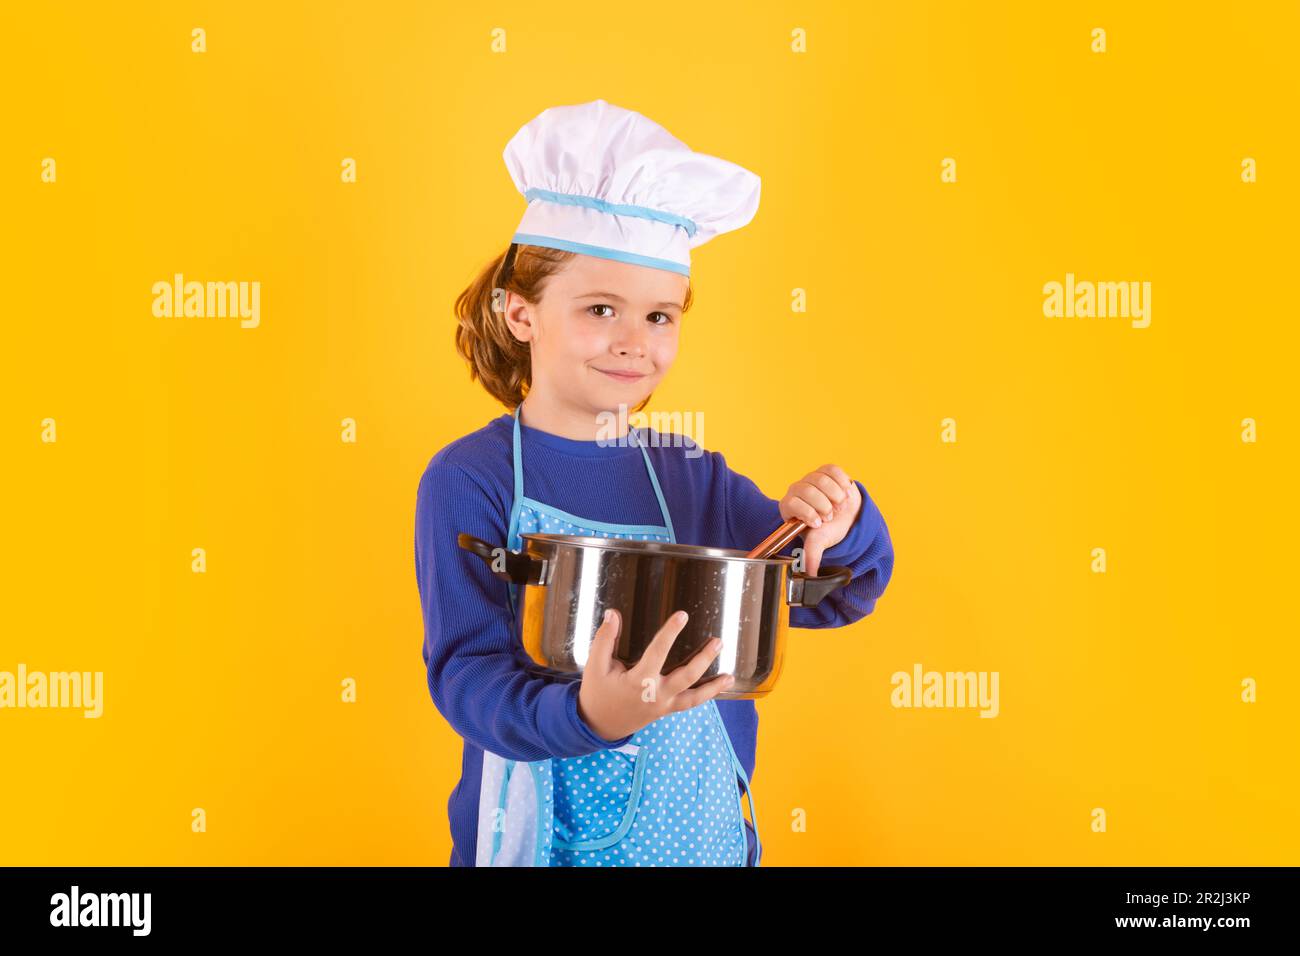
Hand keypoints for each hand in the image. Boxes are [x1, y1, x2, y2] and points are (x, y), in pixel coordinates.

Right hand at [577, 608, 732, 741]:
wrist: (598, 725)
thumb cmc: (597, 692)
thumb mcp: (595, 666)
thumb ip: (604, 639)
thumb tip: (613, 614)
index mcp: (638, 681)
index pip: (657, 652)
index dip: (670, 633)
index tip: (682, 616)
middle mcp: (655, 694)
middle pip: (686, 677)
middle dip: (703, 659)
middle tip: (717, 642)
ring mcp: (663, 705)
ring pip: (694, 697)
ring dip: (713, 686)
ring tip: (730, 675)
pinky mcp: (666, 710)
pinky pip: (690, 704)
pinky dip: (706, 696)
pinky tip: (719, 686)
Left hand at [780, 463, 860, 576]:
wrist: (845, 517)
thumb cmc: (828, 529)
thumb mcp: (818, 542)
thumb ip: (811, 555)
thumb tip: (808, 575)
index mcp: (789, 506)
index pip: (792, 503)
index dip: (808, 513)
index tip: (819, 523)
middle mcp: (797, 490)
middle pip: (807, 490)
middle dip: (823, 506)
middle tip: (831, 516)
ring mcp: (811, 477)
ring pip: (821, 479)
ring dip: (834, 495)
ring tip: (838, 506)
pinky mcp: (827, 470)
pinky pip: (833, 470)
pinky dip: (842, 483)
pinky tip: (844, 493)